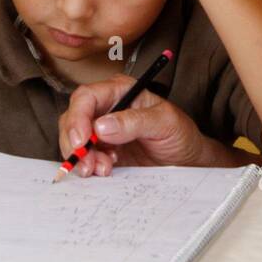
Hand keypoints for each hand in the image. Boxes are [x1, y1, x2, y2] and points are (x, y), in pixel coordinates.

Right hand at [58, 74, 212, 176]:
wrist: (187, 160)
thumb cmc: (181, 134)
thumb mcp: (165, 122)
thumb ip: (135, 122)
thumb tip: (101, 126)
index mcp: (120, 91)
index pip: (87, 97)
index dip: (78, 117)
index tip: (82, 140)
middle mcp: (107, 108)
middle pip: (73, 119)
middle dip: (75, 143)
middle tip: (87, 164)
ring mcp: (102, 131)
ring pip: (74, 141)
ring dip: (82, 158)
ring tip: (103, 169)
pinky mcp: (103, 152)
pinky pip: (84, 158)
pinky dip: (89, 167)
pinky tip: (106, 170)